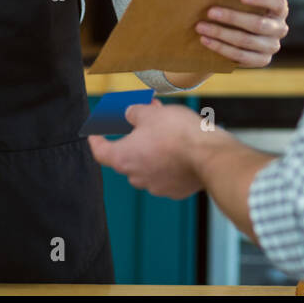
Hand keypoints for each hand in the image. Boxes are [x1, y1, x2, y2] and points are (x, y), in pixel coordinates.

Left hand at [88, 99, 208, 198]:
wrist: (209, 155)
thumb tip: (130, 113)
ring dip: (152, 148)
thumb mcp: (149, 112)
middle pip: (127, 156)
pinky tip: (180, 146)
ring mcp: (156, 186)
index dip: (96, 139)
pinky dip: (169, 160)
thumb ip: (133, 112)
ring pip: (148, 164)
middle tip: (143, 118)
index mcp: (123, 158)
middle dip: (134, 137)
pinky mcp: (175, 190)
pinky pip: (167, 172)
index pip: (100, 151)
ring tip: (166, 129)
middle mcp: (136, 176)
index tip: (95, 133)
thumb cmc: (178, 134)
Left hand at [195, 0, 288, 68]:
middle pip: (258, 25)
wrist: (242, 32)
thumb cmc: (241, 7)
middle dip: (232, 17)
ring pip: (245, 41)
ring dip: (221, 34)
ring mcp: (272, 46)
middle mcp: (280, 28)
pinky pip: (240, 56)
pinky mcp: (262, 60)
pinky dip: (221, 48)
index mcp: (280, 9)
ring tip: (201, 27)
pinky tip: (206, 40)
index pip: (277, 3)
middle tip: (210, 12)